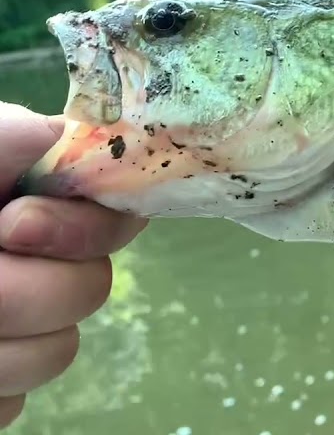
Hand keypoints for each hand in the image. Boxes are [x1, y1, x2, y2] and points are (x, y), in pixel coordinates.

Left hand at [0, 103, 146, 427]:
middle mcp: (31, 269)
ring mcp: (13, 339)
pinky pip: (9, 411)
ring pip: (56, 355)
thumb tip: (62, 139)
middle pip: (92, 291)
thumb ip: (12, 138)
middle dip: (25, 291)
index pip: (112, 219)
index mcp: (32, 211)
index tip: (15, 226)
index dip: (81, 230)